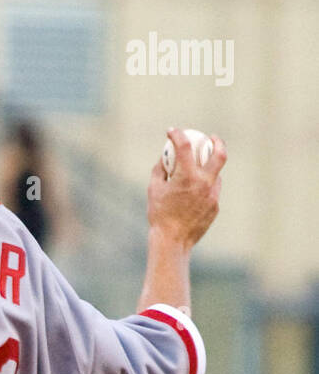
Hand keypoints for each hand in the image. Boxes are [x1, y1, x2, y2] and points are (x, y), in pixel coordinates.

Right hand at [146, 128, 226, 249]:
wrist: (172, 242)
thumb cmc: (159, 216)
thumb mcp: (154, 190)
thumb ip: (159, 170)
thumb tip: (164, 157)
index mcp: (187, 176)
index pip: (185, 146)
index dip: (177, 134)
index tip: (172, 132)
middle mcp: (204, 183)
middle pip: (219, 154)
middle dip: (217, 142)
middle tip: (211, 138)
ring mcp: (212, 196)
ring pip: (216, 176)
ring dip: (208, 170)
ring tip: (197, 174)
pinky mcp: (215, 207)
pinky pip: (212, 192)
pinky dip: (205, 188)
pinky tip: (194, 196)